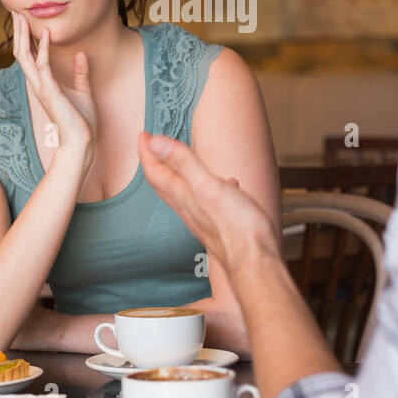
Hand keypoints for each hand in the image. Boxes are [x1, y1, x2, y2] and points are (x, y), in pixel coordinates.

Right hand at [13, 10, 96, 174]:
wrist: (82, 142)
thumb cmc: (81, 121)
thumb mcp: (83, 91)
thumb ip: (81, 73)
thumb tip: (81, 54)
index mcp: (43, 84)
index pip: (29, 56)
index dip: (25, 38)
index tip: (24, 20)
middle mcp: (37, 84)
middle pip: (20, 52)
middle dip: (18, 32)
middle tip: (15, 11)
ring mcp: (41, 87)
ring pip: (24, 56)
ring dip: (23, 35)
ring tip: (23, 16)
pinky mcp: (49, 91)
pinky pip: (42, 65)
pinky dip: (43, 48)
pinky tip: (45, 33)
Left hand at [137, 132, 278, 271]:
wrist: (255, 262)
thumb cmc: (236, 227)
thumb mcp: (208, 186)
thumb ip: (183, 162)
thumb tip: (155, 142)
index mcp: (183, 196)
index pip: (155, 171)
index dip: (146, 152)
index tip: (143, 135)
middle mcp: (188, 208)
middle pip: (163, 183)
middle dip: (155, 162)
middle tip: (151, 146)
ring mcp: (202, 218)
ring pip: (182, 193)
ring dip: (176, 175)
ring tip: (178, 163)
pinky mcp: (218, 225)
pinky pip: (205, 201)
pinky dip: (208, 188)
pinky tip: (225, 186)